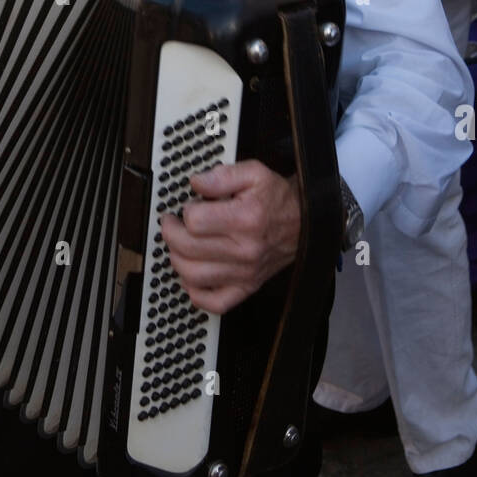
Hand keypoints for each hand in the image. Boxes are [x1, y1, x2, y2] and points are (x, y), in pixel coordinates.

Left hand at [160, 161, 300, 315]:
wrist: (304, 223)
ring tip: (180, 246)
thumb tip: (196, 183)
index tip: (189, 206)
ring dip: (177, 260)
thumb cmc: (277, 199)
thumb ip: (222, 176)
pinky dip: (196, 293)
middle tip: (172, 224)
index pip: (194, 221)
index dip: (185, 211)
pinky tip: (193, 275)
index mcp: (245, 219)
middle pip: (187, 249)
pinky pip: (214, 303)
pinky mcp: (247, 287)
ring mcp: (245, 272)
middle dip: (171, 234)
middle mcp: (244, 249)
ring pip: (193, 276)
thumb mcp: (254, 173)